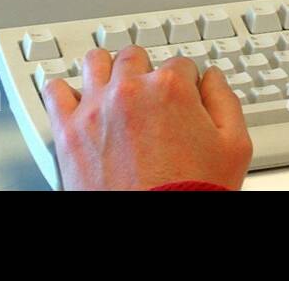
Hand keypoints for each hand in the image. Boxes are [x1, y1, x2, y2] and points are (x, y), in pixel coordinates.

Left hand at [42, 45, 252, 190]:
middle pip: (136, 57)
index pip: (181, 64)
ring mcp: (95, 109)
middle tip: (150, 96)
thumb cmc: (192, 192)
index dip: (186, 83)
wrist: (154, 230)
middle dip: (146, 73)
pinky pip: (54, 92)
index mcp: (171, 88)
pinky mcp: (68, 132)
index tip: (184, 100)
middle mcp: (131, 90)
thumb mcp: (234, 146)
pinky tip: (76, 100)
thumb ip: (225, 100)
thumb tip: (213, 79)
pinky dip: (65, 92)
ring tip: (112, 87)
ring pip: (95, 63)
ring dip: (106, 71)